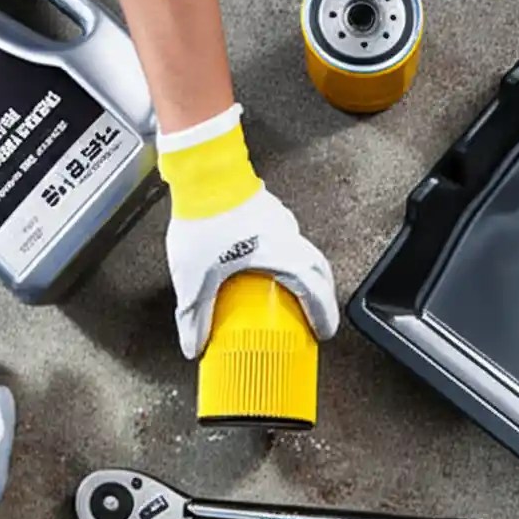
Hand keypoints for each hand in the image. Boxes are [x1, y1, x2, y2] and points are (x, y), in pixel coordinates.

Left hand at [158, 104, 338, 357]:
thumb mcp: (194, 278)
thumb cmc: (206, 218)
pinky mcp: (268, 212)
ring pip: (306, 254)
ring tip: (297, 296)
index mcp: (283, 256)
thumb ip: (195, 314)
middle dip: (322, 298)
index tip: (324, 333)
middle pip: (319, 272)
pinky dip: (290, 259)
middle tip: (318, 318)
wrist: (202, 173)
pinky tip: (270, 267)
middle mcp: (290, 238)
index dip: (324, 315)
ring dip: (307, 277)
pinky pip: (290, 241)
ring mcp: (281, 222)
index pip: (316, 291)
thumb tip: (194, 345)